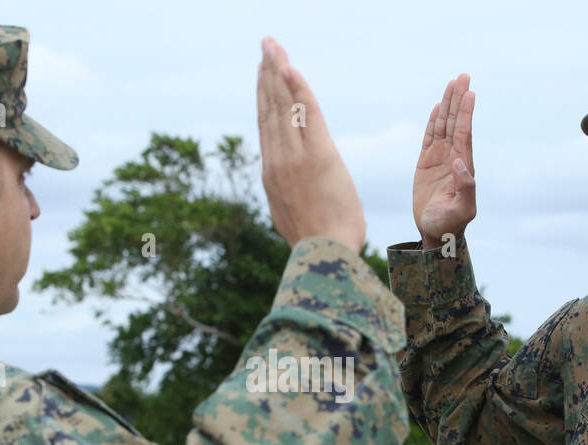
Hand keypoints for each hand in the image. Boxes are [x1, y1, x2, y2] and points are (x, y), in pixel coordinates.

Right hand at [256, 37, 364, 253]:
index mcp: (273, 175)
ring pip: (284, 106)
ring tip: (272, 47)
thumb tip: (288, 190)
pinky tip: (290, 67)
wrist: (326, 256)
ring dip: (278, 71)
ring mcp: (295, 158)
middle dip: (266, 74)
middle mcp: (279, 161)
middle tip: (264, 46)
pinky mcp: (318, 156)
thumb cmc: (321, 243)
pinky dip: (297, 88)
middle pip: (271, 108)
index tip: (262, 73)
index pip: (267, 126)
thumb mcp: (296, 215)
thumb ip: (289, 194)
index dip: (264, 96)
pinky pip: (306, 113)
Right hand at [413, 74, 475, 249]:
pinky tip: (437, 107)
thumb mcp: (463, 210)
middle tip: (463, 76)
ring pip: (443, 126)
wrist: (436, 233)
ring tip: (452, 83)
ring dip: (447, 104)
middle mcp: (453, 157)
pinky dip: (433, 121)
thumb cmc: (452, 224)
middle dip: (459, 99)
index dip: (466, 112)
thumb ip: (466, 187)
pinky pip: (429, 137)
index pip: (464, 133)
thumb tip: (460, 162)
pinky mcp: (426, 164)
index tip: (470, 93)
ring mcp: (440, 159)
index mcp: (464, 166)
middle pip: (455, 122)